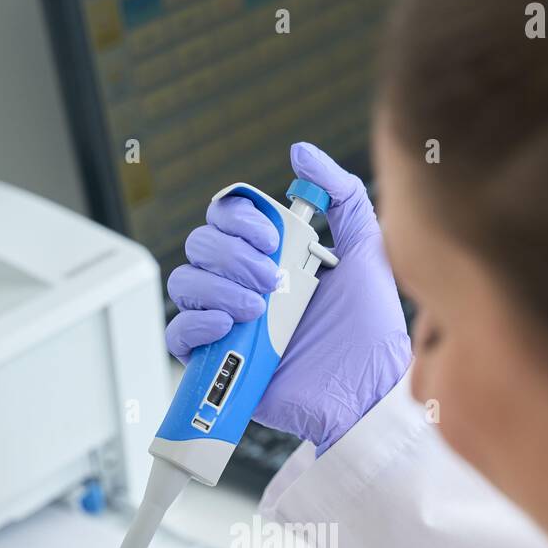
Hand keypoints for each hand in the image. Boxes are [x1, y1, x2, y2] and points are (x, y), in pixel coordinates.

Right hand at [165, 141, 411, 453]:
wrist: (365, 394)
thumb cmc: (370, 332)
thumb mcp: (369, 252)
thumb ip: (343, 195)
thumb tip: (301, 152)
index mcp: (272, 257)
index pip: (225, 217)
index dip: (236, 217)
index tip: (266, 235)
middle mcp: (244, 286)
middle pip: (199, 245)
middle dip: (231, 254)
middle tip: (272, 277)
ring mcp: (228, 324)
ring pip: (184, 284)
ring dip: (216, 287)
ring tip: (258, 307)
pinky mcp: (217, 362)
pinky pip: (178, 335)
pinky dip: (196, 323)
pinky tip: (231, 325)